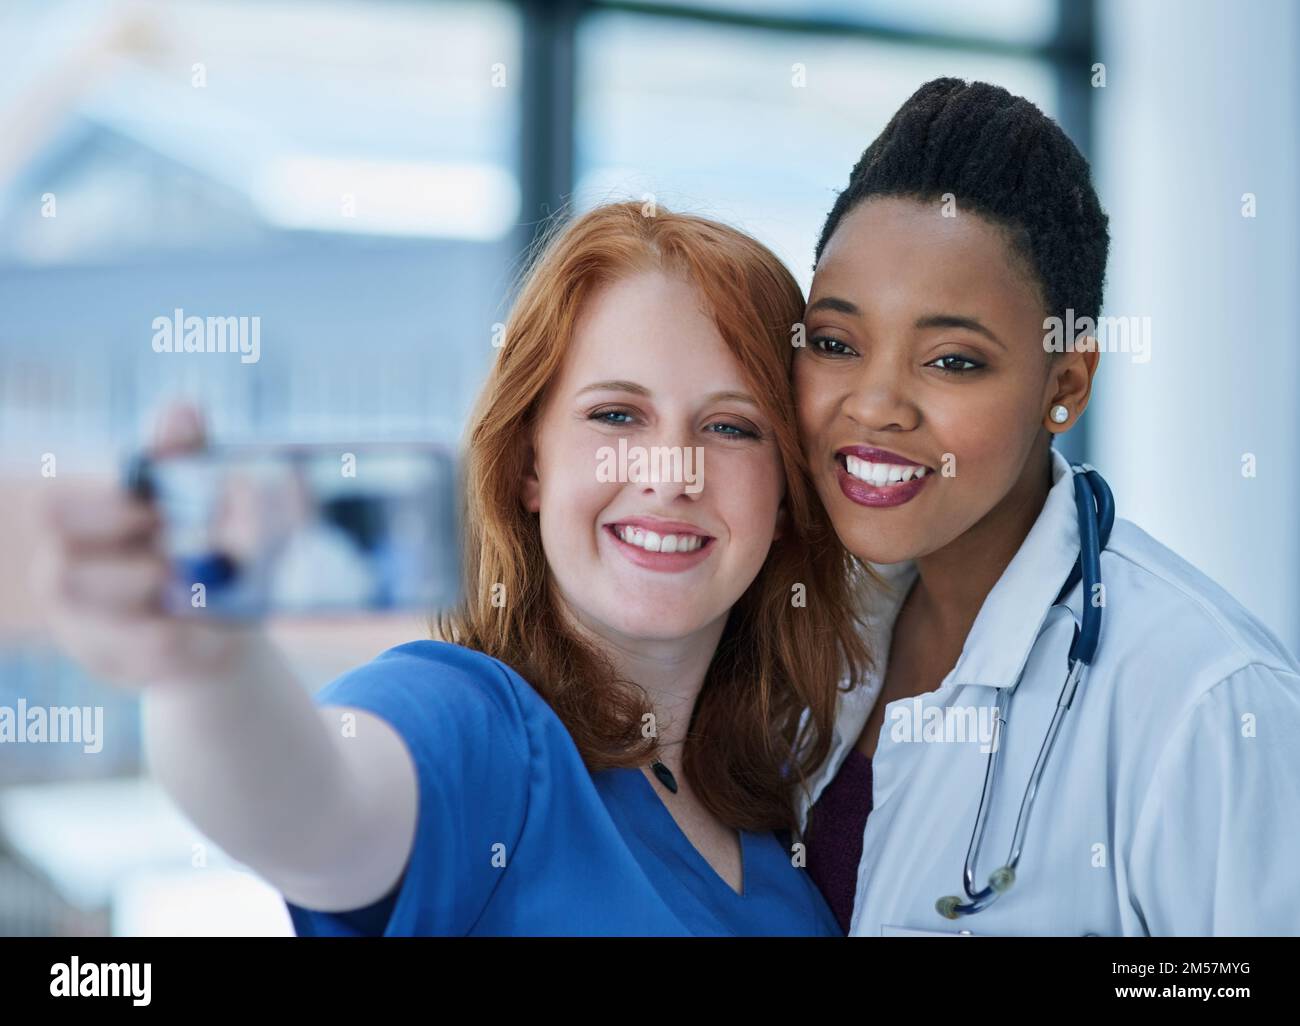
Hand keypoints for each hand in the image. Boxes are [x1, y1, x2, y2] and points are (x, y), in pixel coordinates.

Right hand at [31, 402, 265, 688]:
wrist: (231, 617)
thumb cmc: (216, 541)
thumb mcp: (212, 494)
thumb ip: (187, 454)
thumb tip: (178, 409)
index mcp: (88, 518)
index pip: (54, 510)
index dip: (101, 512)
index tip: (153, 512)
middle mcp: (70, 570)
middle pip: (63, 575)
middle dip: (133, 571)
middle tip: (182, 560)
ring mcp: (85, 625)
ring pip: (110, 625)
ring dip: (166, 607)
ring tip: (207, 595)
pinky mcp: (115, 664)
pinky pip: (150, 655)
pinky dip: (192, 639)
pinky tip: (213, 628)